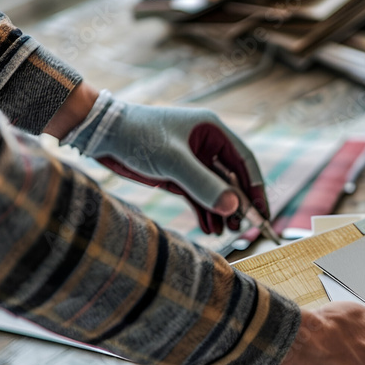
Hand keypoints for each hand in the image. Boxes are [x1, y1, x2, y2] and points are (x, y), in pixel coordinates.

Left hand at [62, 89, 268, 234]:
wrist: (102, 135)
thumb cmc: (137, 136)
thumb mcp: (174, 162)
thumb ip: (204, 185)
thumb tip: (234, 208)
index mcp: (212, 131)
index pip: (244, 161)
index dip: (255, 188)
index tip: (262, 212)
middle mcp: (206, 145)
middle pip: (232, 178)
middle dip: (238, 204)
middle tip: (243, 228)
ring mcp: (191, 161)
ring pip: (215, 190)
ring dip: (221, 211)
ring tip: (226, 233)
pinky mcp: (176, 174)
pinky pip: (197, 196)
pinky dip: (204, 212)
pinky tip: (209, 229)